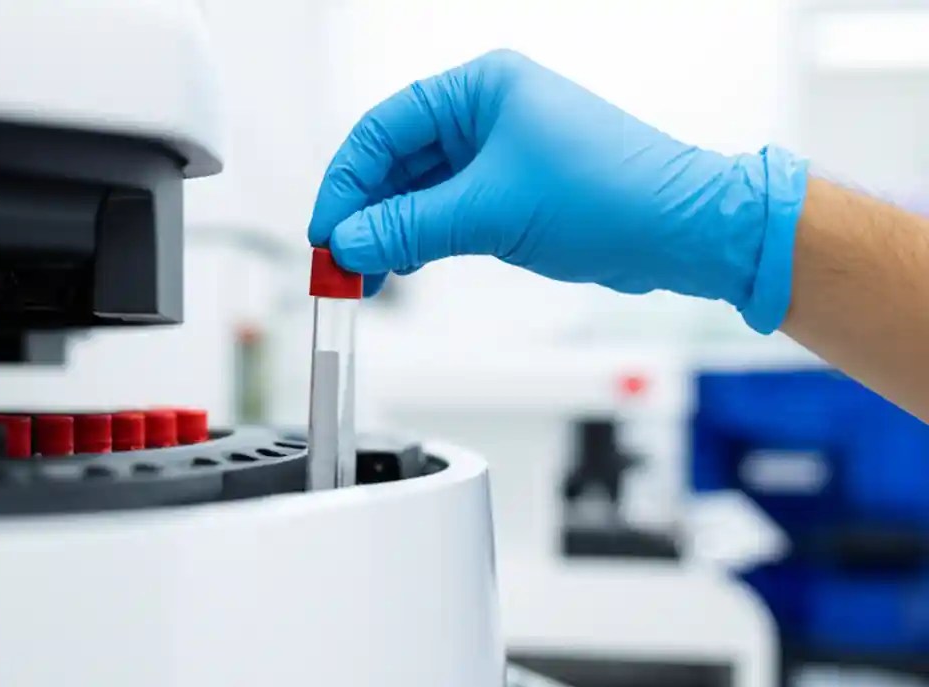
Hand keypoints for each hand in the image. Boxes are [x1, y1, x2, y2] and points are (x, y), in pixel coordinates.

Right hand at [308, 50, 808, 332]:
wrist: (682, 232)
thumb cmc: (610, 195)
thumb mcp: (490, 212)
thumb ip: (408, 228)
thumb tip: (348, 242)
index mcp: (479, 89)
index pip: (383, 129)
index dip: (346, 182)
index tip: (326, 230)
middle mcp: (484, 113)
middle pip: (395, 161)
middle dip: (364, 213)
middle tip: (338, 261)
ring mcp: (497, 153)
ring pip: (417, 191)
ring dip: (387, 232)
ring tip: (365, 275)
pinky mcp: (509, 191)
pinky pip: (444, 211)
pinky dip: (418, 239)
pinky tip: (400, 265)